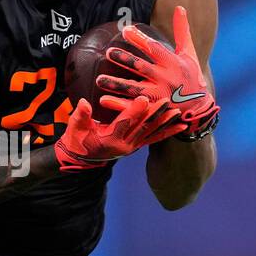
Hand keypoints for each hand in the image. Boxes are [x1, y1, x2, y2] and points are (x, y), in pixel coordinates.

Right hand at [54, 95, 187, 172]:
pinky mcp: (136, 146)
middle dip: (155, 114)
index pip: (124, 123)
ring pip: (150, 133)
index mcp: (109, 139)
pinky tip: (181, 126)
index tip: (144, 98)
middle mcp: (124, 145)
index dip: (134, 111)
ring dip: (165, 123)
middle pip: (142, 127)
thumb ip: (81, 115)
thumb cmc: (76, 139)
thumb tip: (83, 103)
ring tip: (178, 113)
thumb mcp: (75, 127)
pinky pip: (154, 139)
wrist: (80, 158)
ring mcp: (131, 147)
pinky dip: (167, 132)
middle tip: (167, 101)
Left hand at [96, 6, 219, 139]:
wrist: (200, 109)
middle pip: (142, 68)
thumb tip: (179, 7)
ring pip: (134, 89)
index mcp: (173, 64)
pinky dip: (119, 105)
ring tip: (99, 79)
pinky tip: (103, 100)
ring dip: (117, 84)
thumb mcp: (189, 54)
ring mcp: (158, 97)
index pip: (155, 49)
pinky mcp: (152, 111)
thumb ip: (181, 31)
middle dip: (126, 60)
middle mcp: (166, 79)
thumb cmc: (191, 77)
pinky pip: (133, 108)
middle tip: (108, 52)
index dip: (141, 40)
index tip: (126, 30)